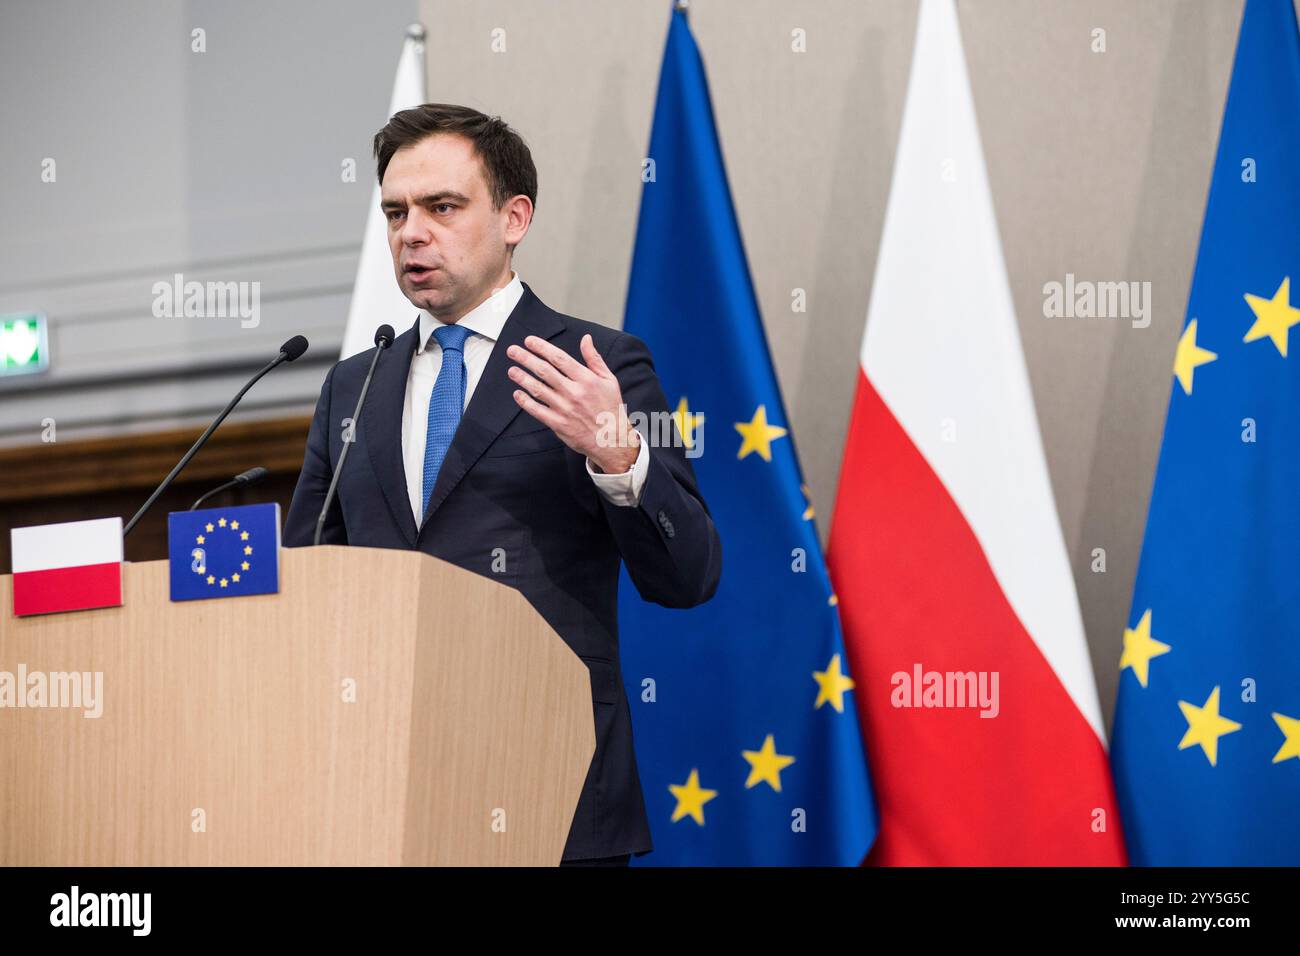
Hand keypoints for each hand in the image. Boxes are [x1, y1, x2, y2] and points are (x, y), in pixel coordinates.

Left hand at [507, 334, 640, 473]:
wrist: (612, 439)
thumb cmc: (611, 408)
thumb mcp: (608, 380)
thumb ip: (594, 358)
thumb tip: (586, 339)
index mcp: (586, 379)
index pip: (559, 358)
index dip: (542, 348)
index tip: (529, 341)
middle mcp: (574, 392)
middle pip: (544, 371)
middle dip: (526, 358)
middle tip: (513, 351)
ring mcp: (564, 409)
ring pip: (538, 389)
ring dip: (522, 378)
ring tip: (512, 370)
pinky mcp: (558, 424)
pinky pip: (537, 410)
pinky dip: (525, 402)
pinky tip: (517, 393)